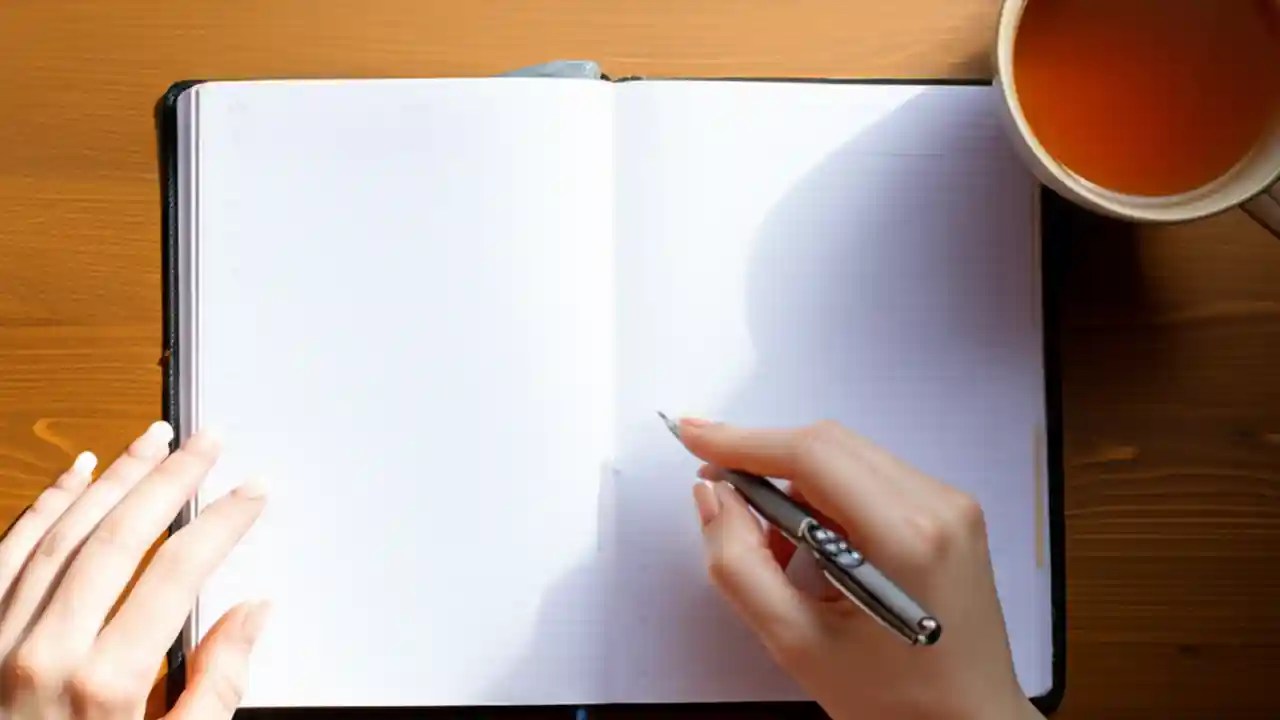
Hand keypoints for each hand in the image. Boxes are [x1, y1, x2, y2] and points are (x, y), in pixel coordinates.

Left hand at [0, 422, 266, 719]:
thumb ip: (215, 689)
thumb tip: (252, 615)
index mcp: (106, 683)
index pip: (178, 571)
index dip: (222, 522)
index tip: (252, 492)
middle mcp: (45, 650)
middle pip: (119, 536)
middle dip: (170, 478)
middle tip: (207, 441)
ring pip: (60, 531)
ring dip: (113, 477)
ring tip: (153, 440)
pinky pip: (7, 551)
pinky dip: (44, 506)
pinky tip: (76, 475)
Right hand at [679, 419, 1042, 719]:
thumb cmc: (896, 701)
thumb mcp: (797, 644)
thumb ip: (740, 566)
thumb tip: (711, 498)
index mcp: (905, 537)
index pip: (812, 454)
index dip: (743, 440)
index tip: (692, 436)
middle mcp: (938, 505)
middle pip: (830, 444)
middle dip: (763, 458)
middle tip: (719, 492)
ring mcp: (951, 504)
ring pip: (849, 457)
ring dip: (795, 483)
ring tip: (771, 545)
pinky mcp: (951, 512)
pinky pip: (873, 477)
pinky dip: (828, 497)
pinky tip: (811, 546)